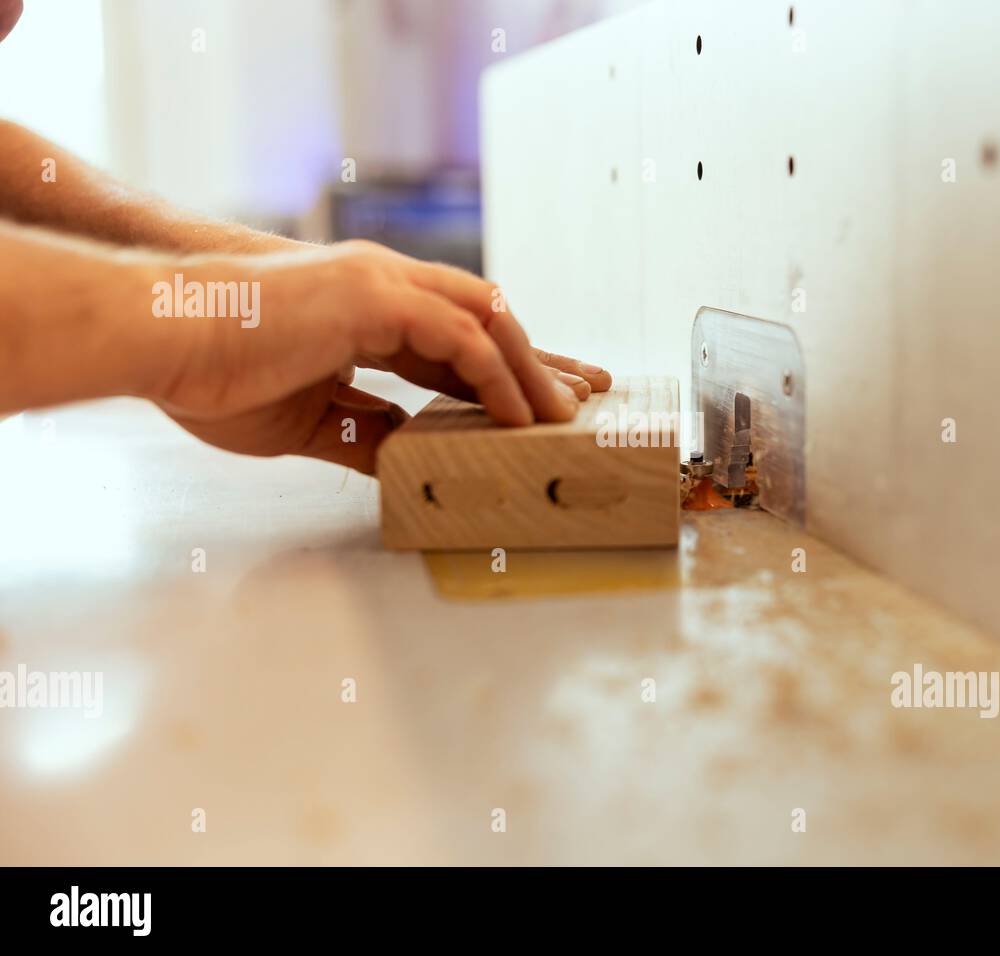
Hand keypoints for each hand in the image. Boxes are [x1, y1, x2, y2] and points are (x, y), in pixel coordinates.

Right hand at [132, 240, 611, 473]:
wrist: (158, 338)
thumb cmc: (212, 373)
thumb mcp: (307, 418)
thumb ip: (364, 431)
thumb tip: (405, 456)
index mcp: (366, 312)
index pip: (453, 345)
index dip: (499, 375)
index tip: (537, 406)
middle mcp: (384, 287)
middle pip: (485, 323)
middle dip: (536, 360)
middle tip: (581, 395)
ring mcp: (382, 283)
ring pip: (488, 320)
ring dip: (531, 367)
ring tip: (565, 415)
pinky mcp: (375, 295)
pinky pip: (462, 339)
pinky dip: (498, 375)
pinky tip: (521, 414)